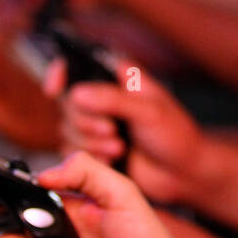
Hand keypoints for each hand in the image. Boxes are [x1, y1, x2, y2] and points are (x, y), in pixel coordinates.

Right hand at [62, 64, 206, 203]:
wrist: (182, 173)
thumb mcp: (149, 111)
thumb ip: (113, 100)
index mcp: (118, 78)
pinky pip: (71, 151)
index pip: (79, 64)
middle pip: (68, 101)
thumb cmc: (175, 135)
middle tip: (113, 130)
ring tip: (120, 147)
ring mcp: (96, 124)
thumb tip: (77, 93)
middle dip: (87, 120)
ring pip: (67, 128)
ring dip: (91, 141)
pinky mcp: (93, 149)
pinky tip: (113, 160)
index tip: (55, 89)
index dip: (61, 73)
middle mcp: (103, 98)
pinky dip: (90, 157)